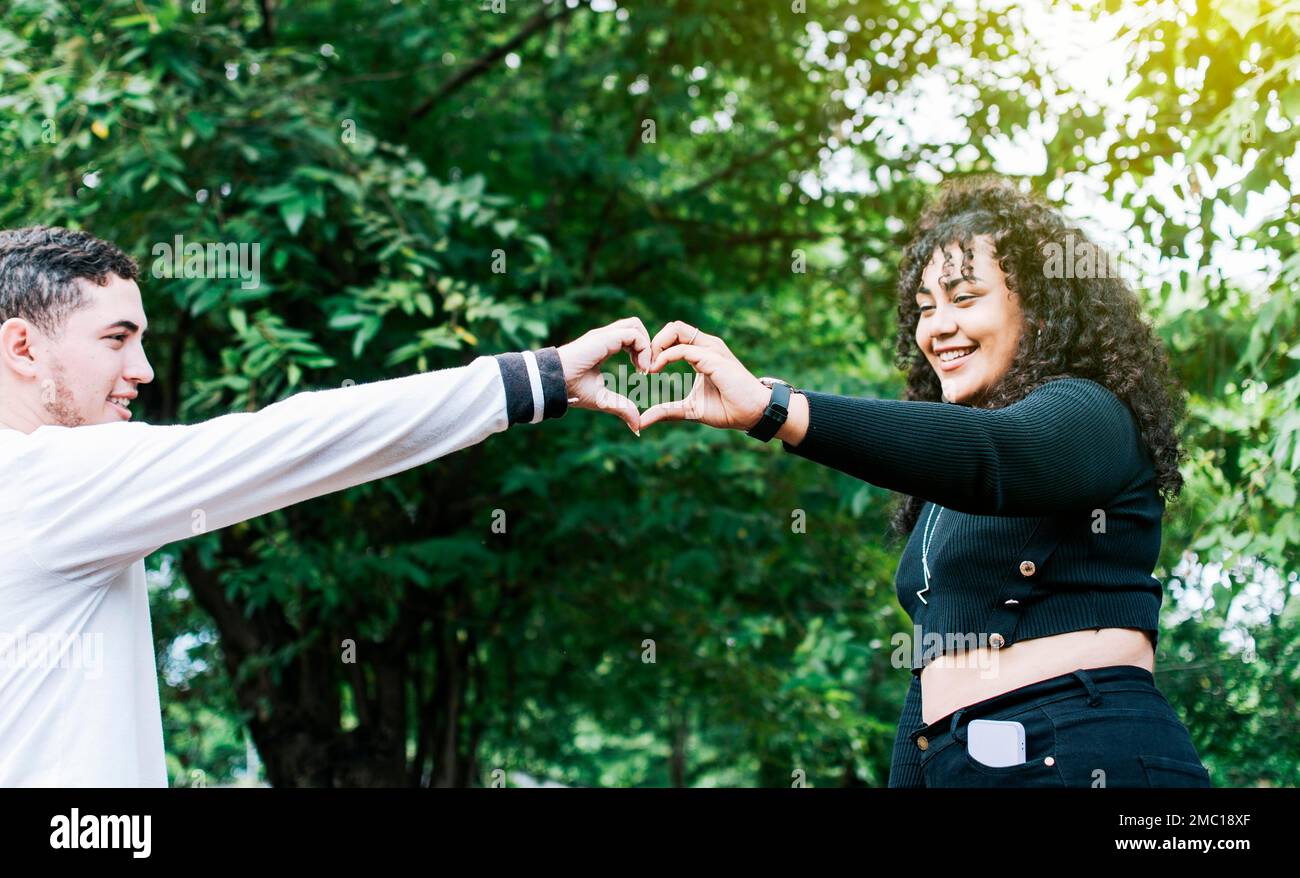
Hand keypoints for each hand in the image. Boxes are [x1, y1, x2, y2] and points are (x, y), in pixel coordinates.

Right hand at [556, 317, 651, 434]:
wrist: (554, 384)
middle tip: (646, 368)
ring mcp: (604, 335)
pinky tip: (639, 369)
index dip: (642, 353)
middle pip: (634, 325)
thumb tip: (637, 427)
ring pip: (635, 325)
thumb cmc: (572, 390)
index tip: (642, 373)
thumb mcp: (604, 400)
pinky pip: (633, 334)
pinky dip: (643, 349)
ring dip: (647, 345)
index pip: (630, 338)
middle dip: (648, 345)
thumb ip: (622, 408)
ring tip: (644, 368)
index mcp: (604, 347)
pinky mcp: (604, 338)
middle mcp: (605, 337)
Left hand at [639, 321, 771, 430]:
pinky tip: (655, 370)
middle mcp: (707, 346)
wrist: (753, 413)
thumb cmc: (728, 409)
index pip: (674, 337)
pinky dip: (664, 356)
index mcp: (702, 353)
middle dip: (653, 342)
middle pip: (673, 327)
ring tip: (648, 367)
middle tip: (643, 365)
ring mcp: (711, 350)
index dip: (655, 349)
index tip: (644, 370)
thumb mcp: (690, 410)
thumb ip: (667, 411)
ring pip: (676, 329)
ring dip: (656, 345)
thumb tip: (642, 421)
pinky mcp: (713, 359)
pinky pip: (683, 349)